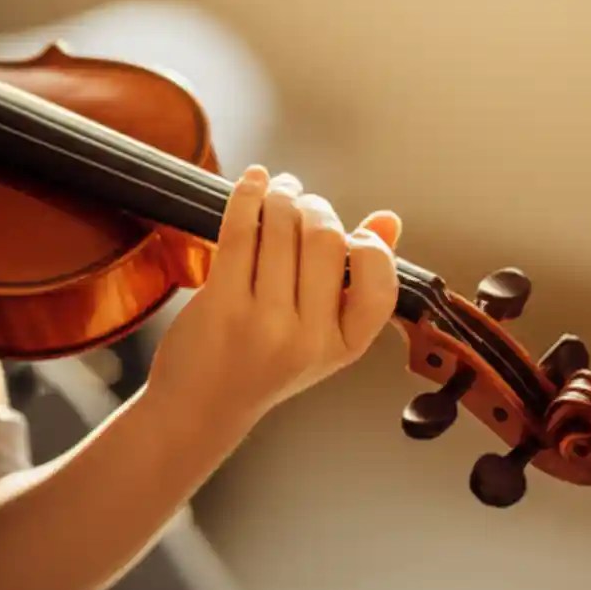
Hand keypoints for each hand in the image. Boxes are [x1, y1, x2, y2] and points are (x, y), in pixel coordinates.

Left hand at [146, 165, 400, 428]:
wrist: (201, 407)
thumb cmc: (264, 364)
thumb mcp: (322, 336)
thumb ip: (358, 281)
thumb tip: (390, 220)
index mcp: (344, 346)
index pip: (380, 284)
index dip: (372, 248)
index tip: (354, 233)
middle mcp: (309, 338)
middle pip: (328, 241)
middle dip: (316, 208)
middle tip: (301, 200)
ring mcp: (265, 322)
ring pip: (284, 229)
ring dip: (281, 195)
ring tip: (277, 189)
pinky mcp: (222, 304)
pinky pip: (242, 231)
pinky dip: (249, 196)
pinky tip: (253, 182)